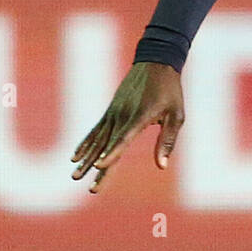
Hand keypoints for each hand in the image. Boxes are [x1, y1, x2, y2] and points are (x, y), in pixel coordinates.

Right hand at [71, 62, 184, 193]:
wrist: (155, 62)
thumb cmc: (170, 90)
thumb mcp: (176, 115)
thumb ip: (167, 140)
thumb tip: (162, 166)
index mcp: (140, 116)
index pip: (124, 139)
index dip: (112, 154)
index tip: (100, 167)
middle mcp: (123, 115)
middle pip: (108, 146)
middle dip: (99, 168)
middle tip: (91, 189)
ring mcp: (114, 113)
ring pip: (98, 140)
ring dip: (86, 159)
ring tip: (75, 176)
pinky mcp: (110, 111)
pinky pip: (95, 130)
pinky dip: (85, 143)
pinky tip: (75, 156)